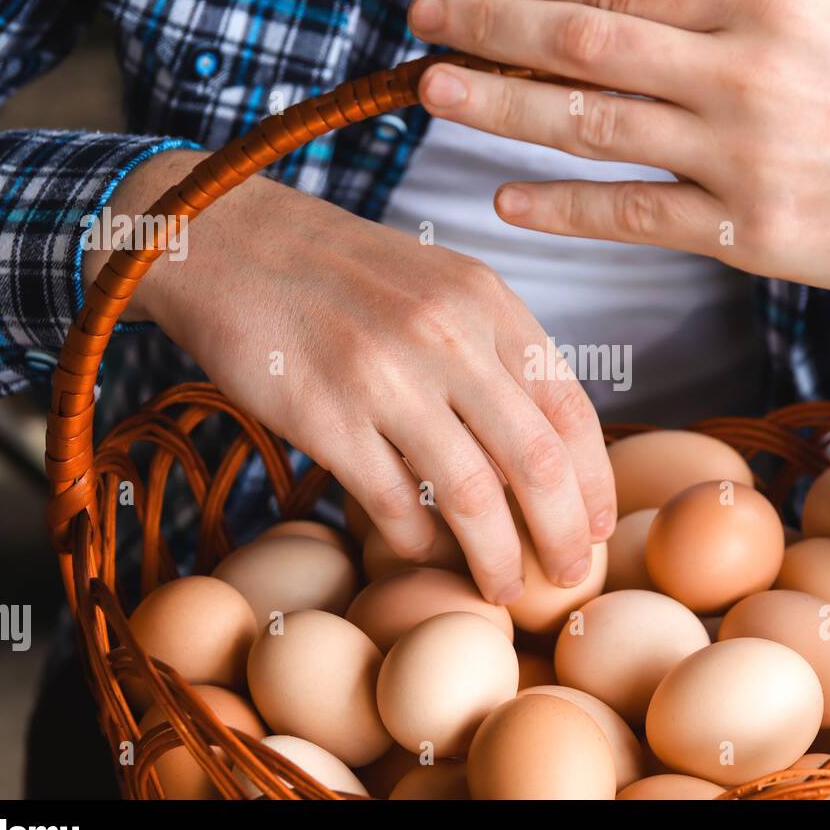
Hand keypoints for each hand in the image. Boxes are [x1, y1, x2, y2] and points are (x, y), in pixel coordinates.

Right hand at [86, 148, 615, 602]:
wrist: (229, 241)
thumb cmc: (344, 274)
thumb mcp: (440, 287)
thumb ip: (497, 355)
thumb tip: (544, 456)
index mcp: (487, 302)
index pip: (571, 408)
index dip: (596, 481)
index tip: (601, 528)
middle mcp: (447, 336)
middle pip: (536, 462)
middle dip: (565, 536)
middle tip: (570, 576)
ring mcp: (384, 377)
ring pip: (472, 496)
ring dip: (497, 559)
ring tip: (503, 588)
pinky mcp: (324, 416)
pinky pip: (393, 504)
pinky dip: (417, 541)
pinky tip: (424, 549)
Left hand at [408, 0, 829, 374]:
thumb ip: (748, 17)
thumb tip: (658, 11)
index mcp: (767, 4)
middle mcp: (745, 70)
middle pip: (587, 41)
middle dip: (493, 27)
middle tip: (424, 20)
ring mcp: (743, 154)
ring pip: (594, 124)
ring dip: (503, 106)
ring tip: (435, 94)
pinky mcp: (751, 233)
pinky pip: (635, 215)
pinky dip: (563, 205)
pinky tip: (505, 198)